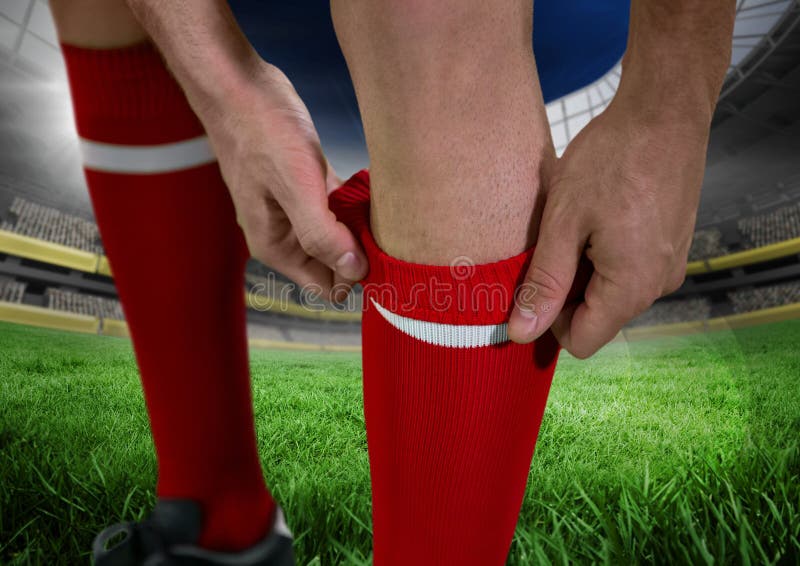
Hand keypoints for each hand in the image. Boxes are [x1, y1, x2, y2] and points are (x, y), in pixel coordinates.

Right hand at [200, 60, 365, 301]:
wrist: (240, 86)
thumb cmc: (260, 132)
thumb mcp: (296, 188)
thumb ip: (322, 235)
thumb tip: (355, 272)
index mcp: (277, 246)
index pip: (326, 286)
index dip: (355, 277)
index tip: (384, 255)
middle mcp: (285, 234)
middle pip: (335, 263)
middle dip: (362, 250)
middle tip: (389, 226)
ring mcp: (295, 209)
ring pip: (339, 234)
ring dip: (361, 225)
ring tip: (381, 205)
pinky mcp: (306, 185)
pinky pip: (338, 207)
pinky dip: (354, 202)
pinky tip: (370, 188)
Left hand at [507, 95, 710, 356]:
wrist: (665, 110)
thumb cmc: (612, 158)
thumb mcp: (563, 222)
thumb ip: (545, 283)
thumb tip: (522, 334)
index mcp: (630, 287)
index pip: (581, 341)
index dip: (548, 319)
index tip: (533, 280)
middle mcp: (657, 285)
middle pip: (597, 317)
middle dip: (565, 291)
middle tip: (551, 242)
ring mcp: (668, 264)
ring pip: (610, 293)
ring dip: (583, 270)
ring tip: (575, 224)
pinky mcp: (671, 245)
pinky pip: (628, 269)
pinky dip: (604, 255)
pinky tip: (595, 217)